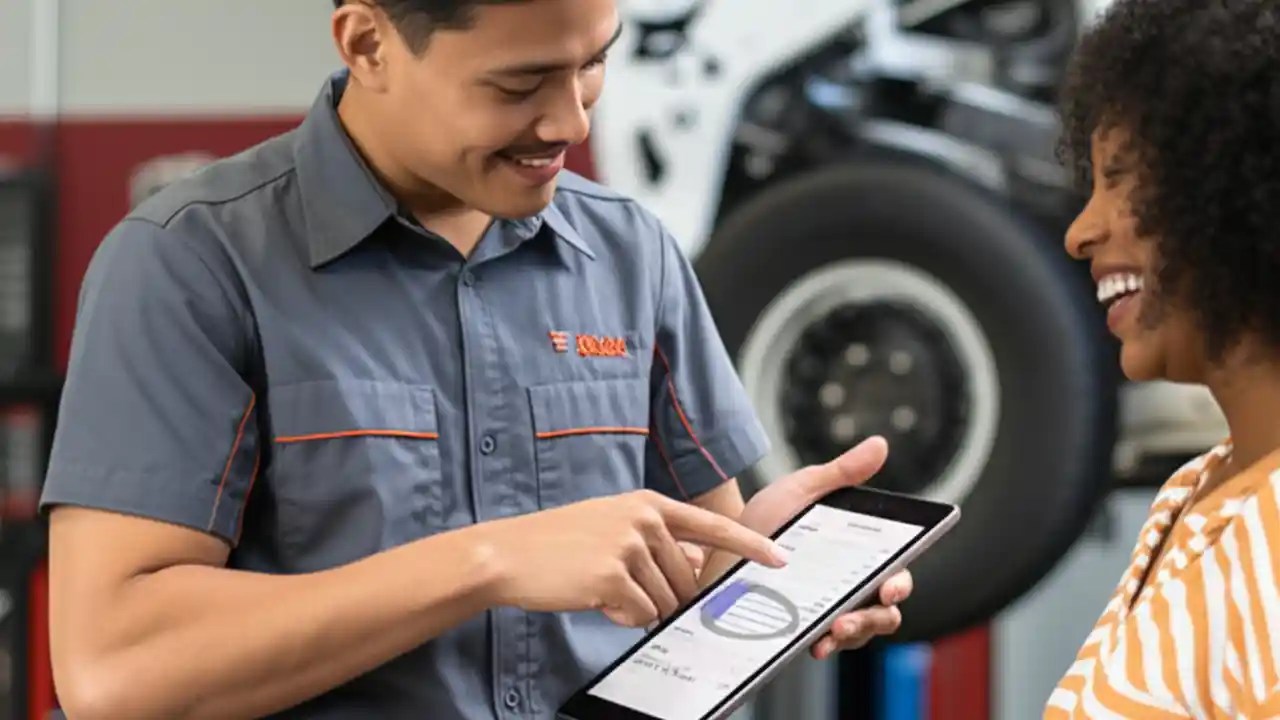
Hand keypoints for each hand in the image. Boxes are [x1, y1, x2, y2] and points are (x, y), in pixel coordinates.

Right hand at [483, 490, 785, 627]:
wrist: (508, 553)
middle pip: (686, 579)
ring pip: (664, 601)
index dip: (749, 546)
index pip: (712, 526)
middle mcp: (644, 519)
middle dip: (663, 596)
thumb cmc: (558, 543)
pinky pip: (640, 614)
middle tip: (624, 591)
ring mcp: (629, 546)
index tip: (778, 559)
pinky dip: (621, 617)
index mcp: (648, 504)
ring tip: (601, 588)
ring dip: (638, 607)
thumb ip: (653, 538)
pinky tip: (595, 599)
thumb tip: (691, 562)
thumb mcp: (611, 524)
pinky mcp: (612, 576)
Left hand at [737, 436, 913, 657]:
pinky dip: (822, 644)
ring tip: (833, 629)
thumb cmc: (766, 520)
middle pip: (883, 612)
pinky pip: (820, 645)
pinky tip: (813, 643)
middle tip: (857, 611)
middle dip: (876, 616)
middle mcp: (850, 589)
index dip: (900, 583)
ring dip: (853, 633)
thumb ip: (841, 473)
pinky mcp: (800, 634)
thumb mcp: (801, 491)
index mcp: (859, 556)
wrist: (718, 548)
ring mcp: (827, 614)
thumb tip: (880, 445)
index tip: (891, 586)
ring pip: (857, 634)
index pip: (895, 574)